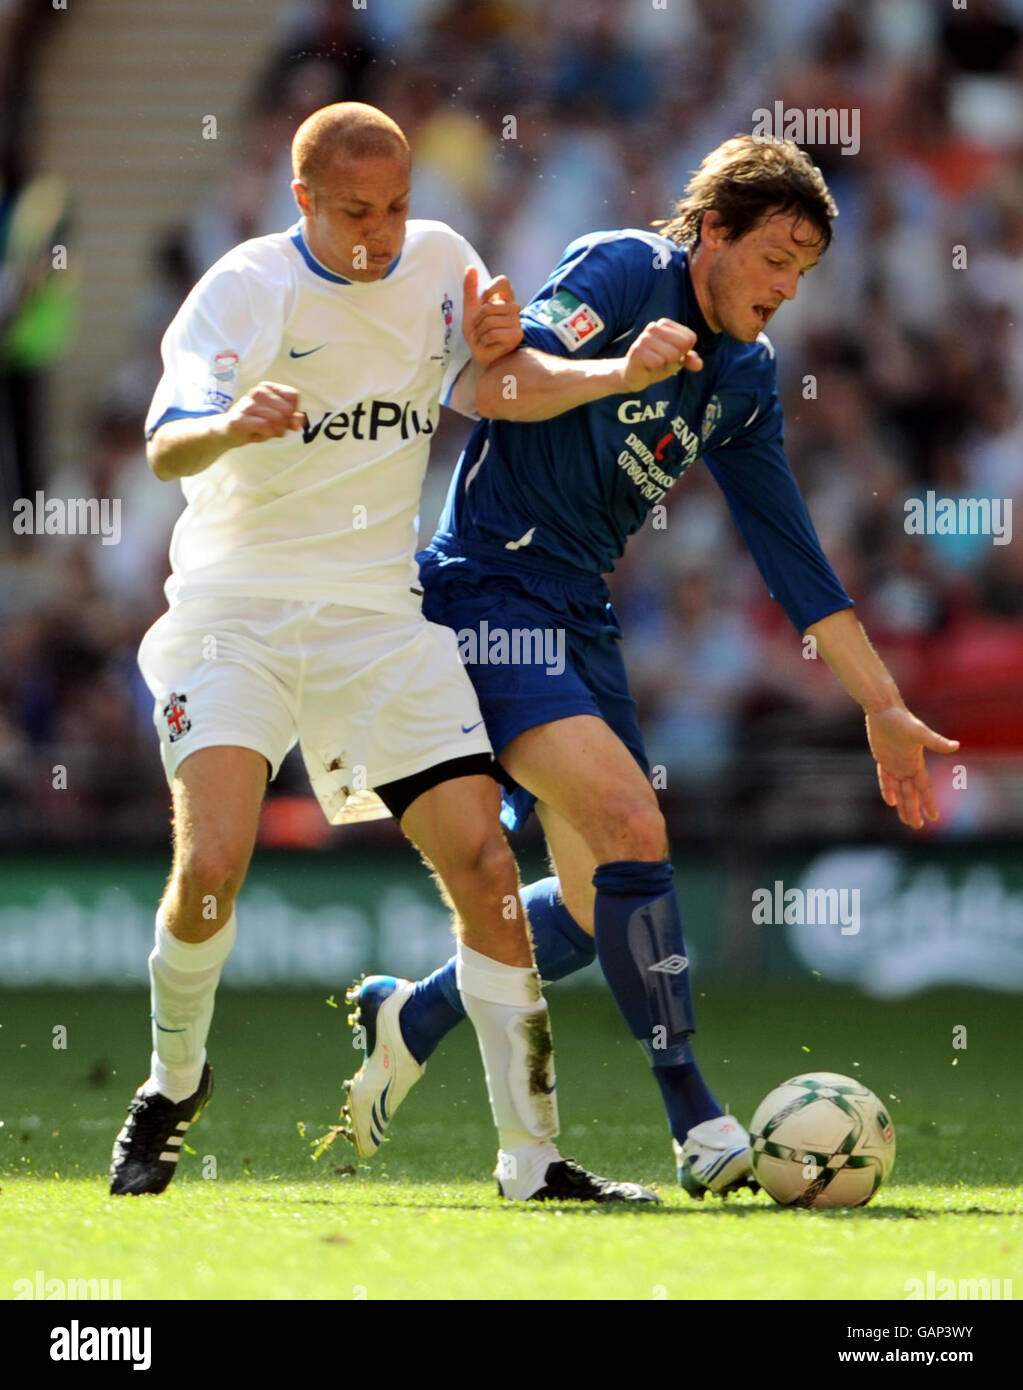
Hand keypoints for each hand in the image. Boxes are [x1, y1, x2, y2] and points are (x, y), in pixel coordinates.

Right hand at [223, 381, 302, 445]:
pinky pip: (265, 427)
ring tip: (262, 431)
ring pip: (278, 419)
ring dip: (274, 431)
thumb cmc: (255, 424)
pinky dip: (266, 435)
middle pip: (288, 410)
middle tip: (270, 427)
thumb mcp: (277, 421)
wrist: (227, 432)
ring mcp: (247, 404)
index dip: (292, 411)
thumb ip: (292, 419)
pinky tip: (256, 433)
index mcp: (267, 387)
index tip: (281, 417)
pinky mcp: (239, 419)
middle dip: (283, 424)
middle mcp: (257, 392)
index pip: (294, 396)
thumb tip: (300, 420)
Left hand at [463, 265, 522, 367]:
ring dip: (479, 332)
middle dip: (477, 320)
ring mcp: (517, 321)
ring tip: (482, 338)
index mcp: (504, 298)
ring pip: (490, 321)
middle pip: (489, 306)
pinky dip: (485, 340)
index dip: (489, 289)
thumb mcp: (470, 309)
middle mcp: (513, 308)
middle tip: (478, 329)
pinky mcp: (517, 335)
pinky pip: (494, 333)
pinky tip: (487, 344)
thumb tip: (470, 267)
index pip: (503, 281)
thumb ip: (470, 289)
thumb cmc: (478, 332)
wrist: (481, 355)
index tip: (483, 301)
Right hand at [620, 318, 702, 391]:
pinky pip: (659, 362)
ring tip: (654, 365)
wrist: (633, 377)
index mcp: (664, 324)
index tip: (669, 356)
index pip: (690, 338)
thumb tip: (699, 365)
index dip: (683, 352)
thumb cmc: (656, 365)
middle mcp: (653, 327)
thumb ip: (690, 360)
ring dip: (665, 365)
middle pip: (682, 345)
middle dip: (675, 359)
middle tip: (661, 362)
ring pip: (672, 355)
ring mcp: (644, 338)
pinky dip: (656, 370)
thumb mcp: (676, 361)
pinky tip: (647, 368)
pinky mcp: (637, 350)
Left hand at [864, 705, 959, 828]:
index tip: (934, 817)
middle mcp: (907, 765)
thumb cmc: (902, 720)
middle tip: (917, 826)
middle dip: (914, 810)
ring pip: (900, 790)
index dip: (929, 803)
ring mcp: (895, 763)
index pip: (924, 788)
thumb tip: (956, 746)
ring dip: (903, 804)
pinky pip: (886, 779)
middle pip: (912, 793)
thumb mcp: (919, 733)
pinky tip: (890, 801)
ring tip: (906, 820)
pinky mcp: (883, 759)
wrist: (885, 709)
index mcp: (917, 763)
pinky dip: (888, 790)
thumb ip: (936, 741)